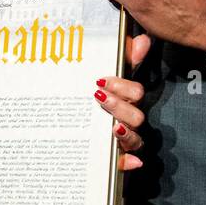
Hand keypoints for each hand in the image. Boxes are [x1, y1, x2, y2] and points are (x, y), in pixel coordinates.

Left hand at [93, 34, 151, 170]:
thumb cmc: (88, 100)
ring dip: (128, 134)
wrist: (62, 129)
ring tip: (112, 127)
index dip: (122, 87)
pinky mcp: (114, 160)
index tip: (100, 82)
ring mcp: (122, 141)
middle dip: (120, 107)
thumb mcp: (101, 78)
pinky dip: (129, 162)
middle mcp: (126, 121)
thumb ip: (123, 57)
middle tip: (98, 98)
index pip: (135, 92)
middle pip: (137, 116)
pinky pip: (126, 164)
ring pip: (136, 140)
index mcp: (124, 101)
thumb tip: (142, 40)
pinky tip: (130, 161)